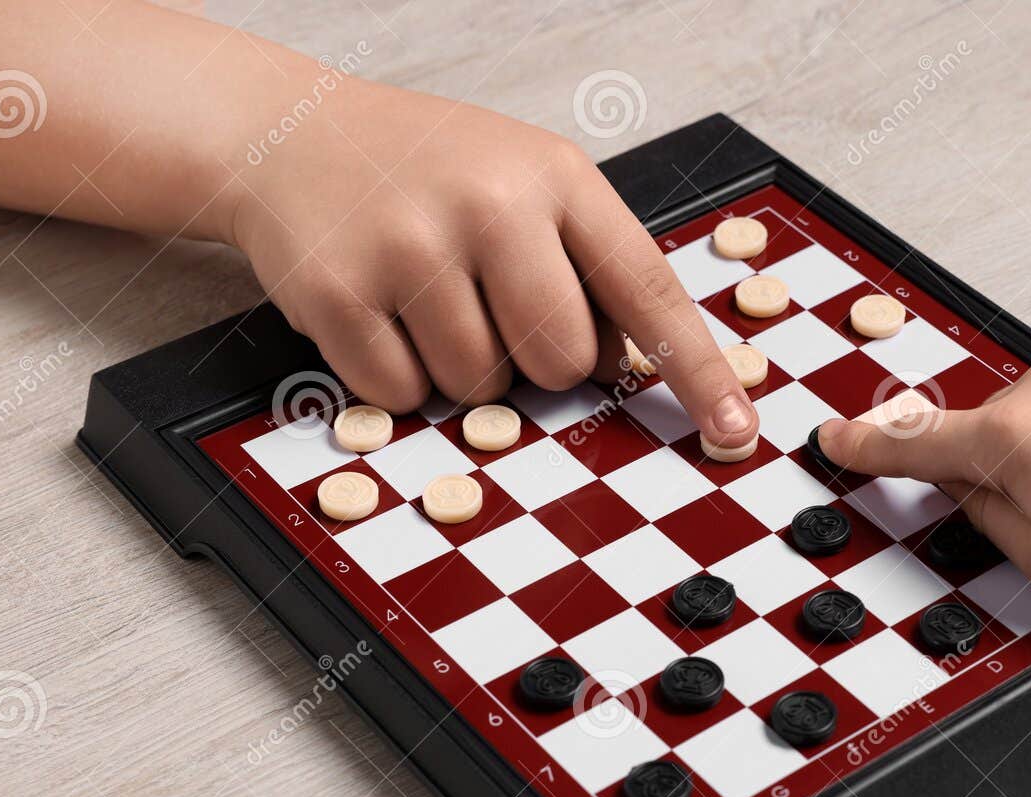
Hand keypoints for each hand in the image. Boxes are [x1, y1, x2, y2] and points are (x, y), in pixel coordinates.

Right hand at [226, 80, 755, 443]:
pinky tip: (380, 311)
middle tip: (492, 304)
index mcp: (556, 178)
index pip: (649, 291)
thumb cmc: (430, 173)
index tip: (738, 429)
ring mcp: (411, 247)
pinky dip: (396, 377)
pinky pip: (403, 396)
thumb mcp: (526, 183)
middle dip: (537, 362)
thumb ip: (587, 266)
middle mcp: (491, 204)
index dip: (699, 370)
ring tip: (427, 296)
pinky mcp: (341, 293)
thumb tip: (638, 373)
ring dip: (461, 369)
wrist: (292, 134)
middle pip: (562, 363)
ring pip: (483, 390)